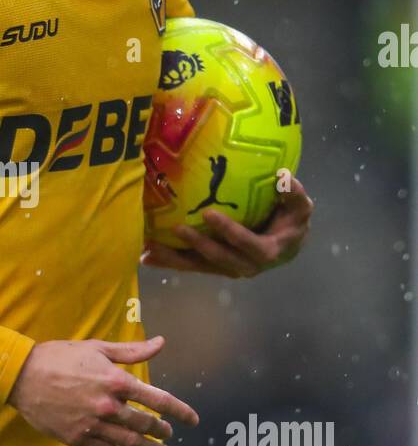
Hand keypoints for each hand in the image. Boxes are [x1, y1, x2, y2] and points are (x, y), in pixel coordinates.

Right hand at [7, 335, 198, 445]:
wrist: (22, 375)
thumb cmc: (60, 356)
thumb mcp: (97, 348)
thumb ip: (132, 351)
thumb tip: (161, 343)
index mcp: (116, 381)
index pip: (159, 400)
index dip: (180, 412)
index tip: (193, 420)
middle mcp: (109, 406)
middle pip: (147, 425)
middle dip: (162, 432)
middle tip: (169, 436)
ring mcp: (93, 424)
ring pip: (130, 444)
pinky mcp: (77, 438)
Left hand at [140, 176, 313, 278]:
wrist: (287, 244)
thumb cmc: (292, 222)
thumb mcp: (300, 208)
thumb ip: (294, 194)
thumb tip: (284, 177)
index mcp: (268, 252)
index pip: (248, 244)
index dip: (229, 232)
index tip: (208, 214)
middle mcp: (246, 266)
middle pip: (219, 260)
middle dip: (197, 246)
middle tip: (176, 228)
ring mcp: (228, 268)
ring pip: (199, 266)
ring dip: (174, 259)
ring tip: (149, 249)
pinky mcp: (213, 267)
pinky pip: (190, 265)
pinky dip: (169, 261)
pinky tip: (146, 255)